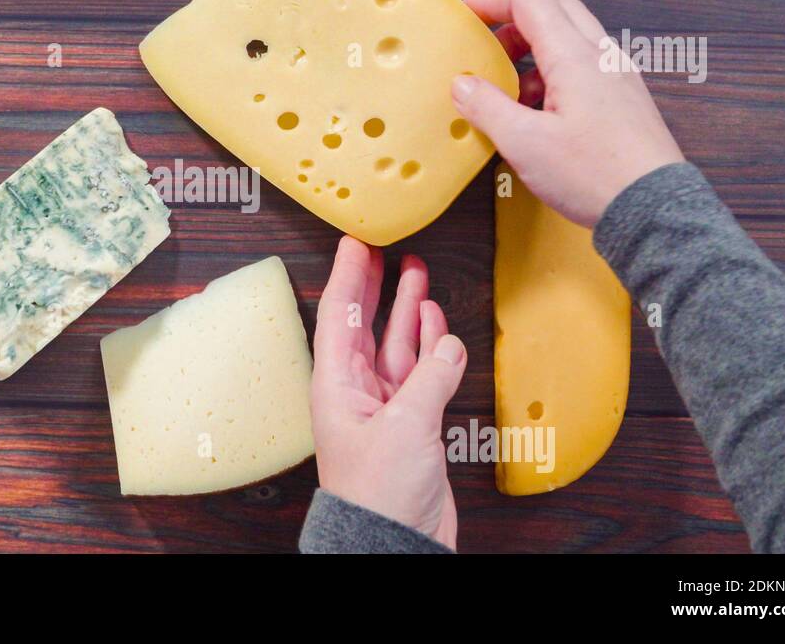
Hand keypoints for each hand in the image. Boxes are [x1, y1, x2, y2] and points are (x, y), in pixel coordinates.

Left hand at [310, 236, 466, 548]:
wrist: (394, 542)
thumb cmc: (380, 492)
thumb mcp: (406, 425)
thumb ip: (430, 377)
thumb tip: (448, 343)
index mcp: (336, 386)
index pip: (338, 317)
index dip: (346, 277)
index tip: (353, 242)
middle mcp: (356, 391)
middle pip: (363, 324)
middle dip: (374, 286)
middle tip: (384, 249)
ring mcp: (385, 406)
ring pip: (395, 344)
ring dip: (406, 310)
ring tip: (416, 272)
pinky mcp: (411, 423)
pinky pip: (419, 372)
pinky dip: (430, 347)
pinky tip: (436, 323)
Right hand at [451, 0, 684, 227]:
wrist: (652, 209)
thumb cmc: (594, 174)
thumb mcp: (524, 143)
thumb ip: (487, 107)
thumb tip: (463, 85)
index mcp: (574, 56)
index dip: (493, 0)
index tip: (468, 17)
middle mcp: (601, 56)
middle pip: (555, 11)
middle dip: (516, 25)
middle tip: (491, 56)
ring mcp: (618, 77)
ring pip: (572, 40)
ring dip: (535, 55)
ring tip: (512, 96)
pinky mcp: (625, 100)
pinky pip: (586, 69)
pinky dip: (557, 77)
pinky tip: (542, 117)